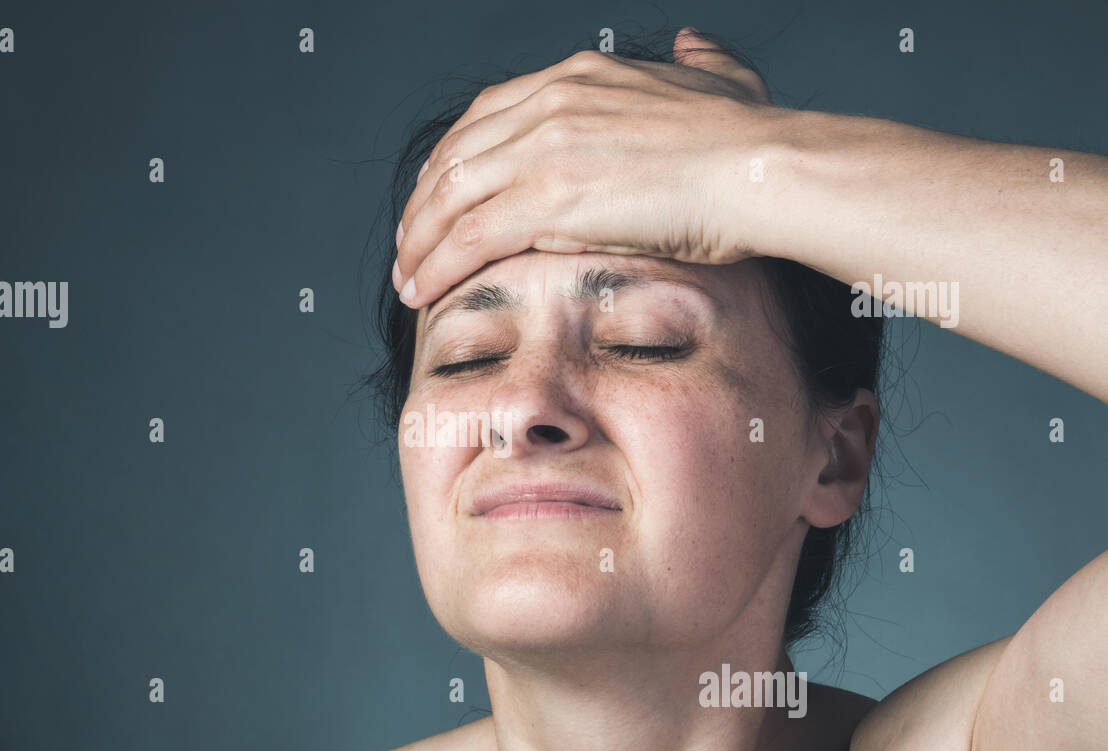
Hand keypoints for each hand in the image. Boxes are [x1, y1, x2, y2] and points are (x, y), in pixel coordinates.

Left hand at [392, 28, 778, 308]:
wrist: (758, 169)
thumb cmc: (748, 138)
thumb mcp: (719, 75)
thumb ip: (695, 60)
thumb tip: (691, 43)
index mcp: (577, 76)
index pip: (485, 116)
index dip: (451, 160)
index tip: (438, 193)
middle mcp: (549, 103)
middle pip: (455, 156)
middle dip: (422, 205)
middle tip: (409, 244)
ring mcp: (544, 149)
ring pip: (450, 199)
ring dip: (418, 244)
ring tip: (407, 280)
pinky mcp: (548, 199)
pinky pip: (469, 237)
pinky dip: (437, 266)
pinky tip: (424, 291)